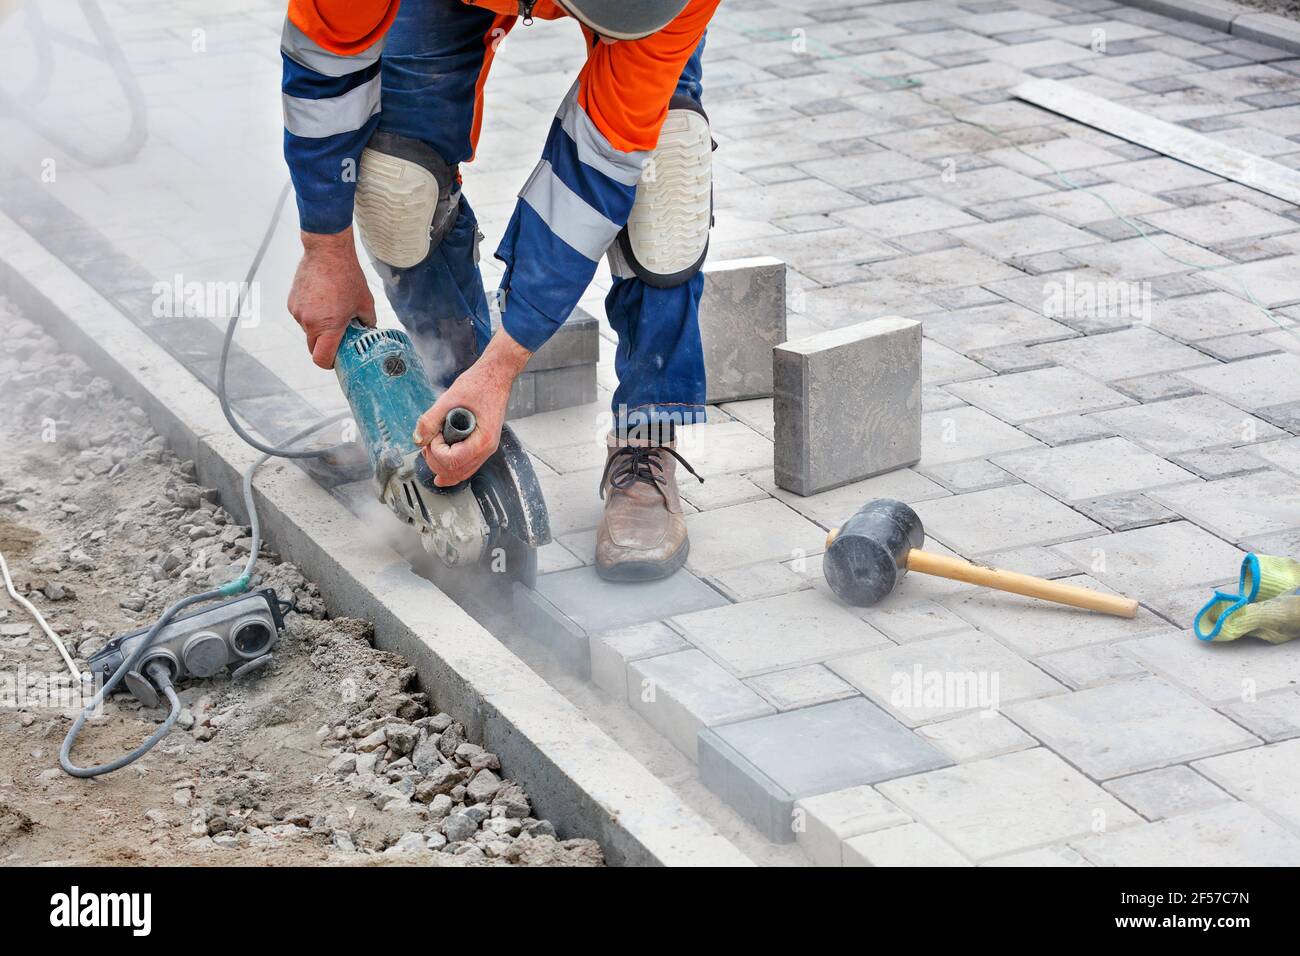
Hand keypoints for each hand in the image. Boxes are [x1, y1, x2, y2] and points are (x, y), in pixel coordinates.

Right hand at [288, 227, 375, 368]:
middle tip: (338, 338)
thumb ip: (368, 322)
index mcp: (328, 326)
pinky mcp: (292, 302)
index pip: (321, 359)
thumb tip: (369, 332)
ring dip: (318, 329)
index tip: (336, 361)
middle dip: (325, 347)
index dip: (329, 364)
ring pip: (307, 331)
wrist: (327, 252)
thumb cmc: (347, 276)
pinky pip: (301, 317)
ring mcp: (298, 312)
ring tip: (332, 312)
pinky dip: (311, 315)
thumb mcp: (365, 302)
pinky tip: (322, 302)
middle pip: (313, 348)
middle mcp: (309, 322)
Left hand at [413, 329, 531, 486]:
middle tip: (428, 441)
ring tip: (430, 450)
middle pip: (456, 472)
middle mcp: (487, 448)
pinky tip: (440, 471)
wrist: (496, 375)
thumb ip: (431, 420)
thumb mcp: (450, 398)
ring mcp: (486, 448)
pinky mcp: (482, 444)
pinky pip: (467, 465)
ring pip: (462, 473)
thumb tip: (417, 439)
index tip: (432, 435)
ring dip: (442, 466)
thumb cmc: (479, 384)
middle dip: (436, 460)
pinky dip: (452, 468)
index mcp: (483, 439)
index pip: (453, 460)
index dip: (436, 451)